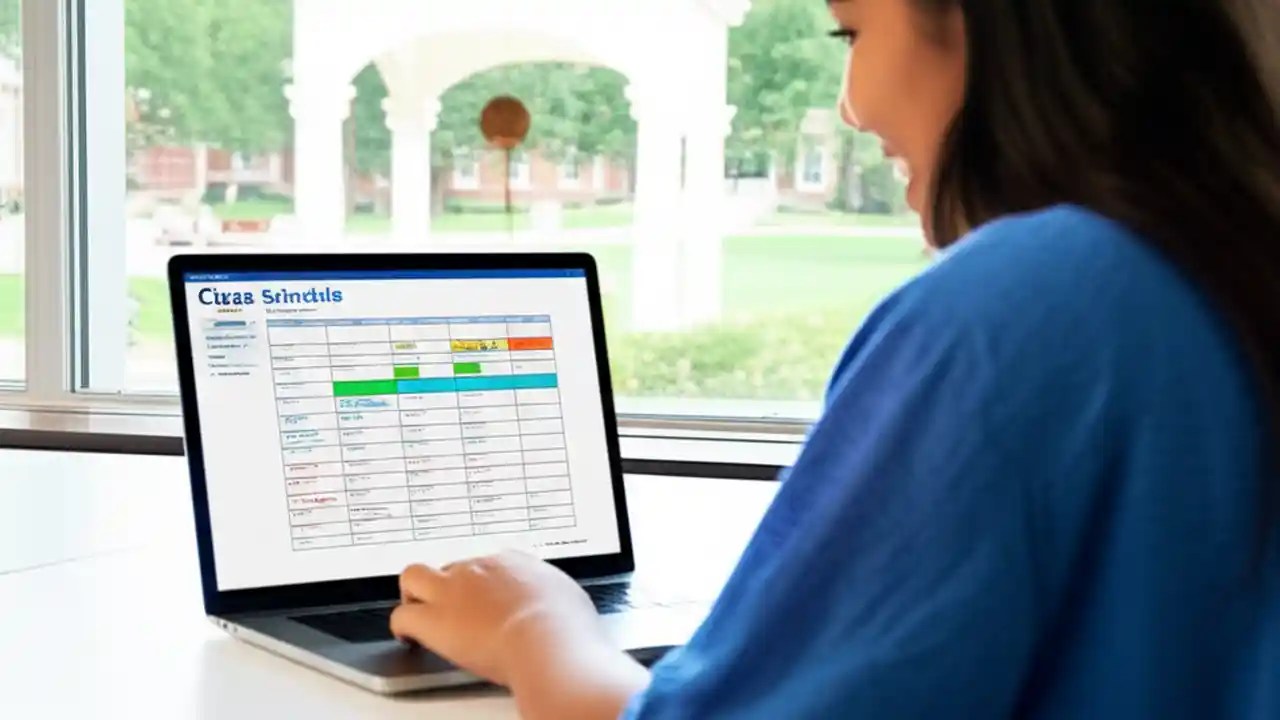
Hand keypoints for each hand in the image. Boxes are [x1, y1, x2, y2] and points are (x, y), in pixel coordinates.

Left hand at [390, 550, 609, 687]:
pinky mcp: (433, 619)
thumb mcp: (569, 597)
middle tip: (450, 605)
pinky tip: (408, 638)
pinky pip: (402, 616)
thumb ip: (554, 597)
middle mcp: (480, 569)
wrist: (547, 640)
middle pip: (451, 567)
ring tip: (417, 610)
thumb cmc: (566, 625)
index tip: (486, 598)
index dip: (483, 583)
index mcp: (513, 562)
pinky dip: (402, 627)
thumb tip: (561, 607)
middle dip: (448, 584)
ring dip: (414, 593)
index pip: (487, 564)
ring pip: (414, 577)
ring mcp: (453, 591)